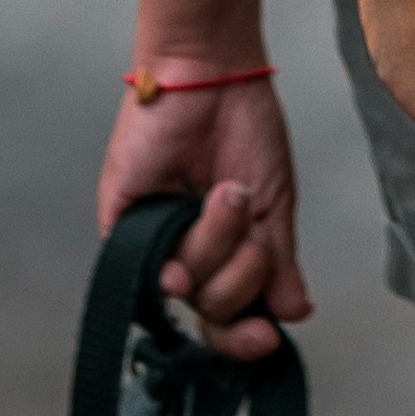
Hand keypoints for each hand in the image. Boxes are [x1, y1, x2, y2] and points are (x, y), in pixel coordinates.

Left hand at [94, 76, 314, 363]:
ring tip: (225, 191)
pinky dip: (171, 259)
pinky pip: (142, 272)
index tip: (268, 338)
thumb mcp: (273, 206)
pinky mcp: (120, 225)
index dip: (246, 339)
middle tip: (248, 214)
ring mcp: (153, 243)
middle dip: (241, 272)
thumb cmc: (244, 130)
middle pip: (213, 311)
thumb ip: (278, 264)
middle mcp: (186, 255)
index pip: (230, 320)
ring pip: (187, 290)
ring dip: (218, 242)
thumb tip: (293, 315)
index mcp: (224, 255)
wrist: (212, 76)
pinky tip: (186, 235)